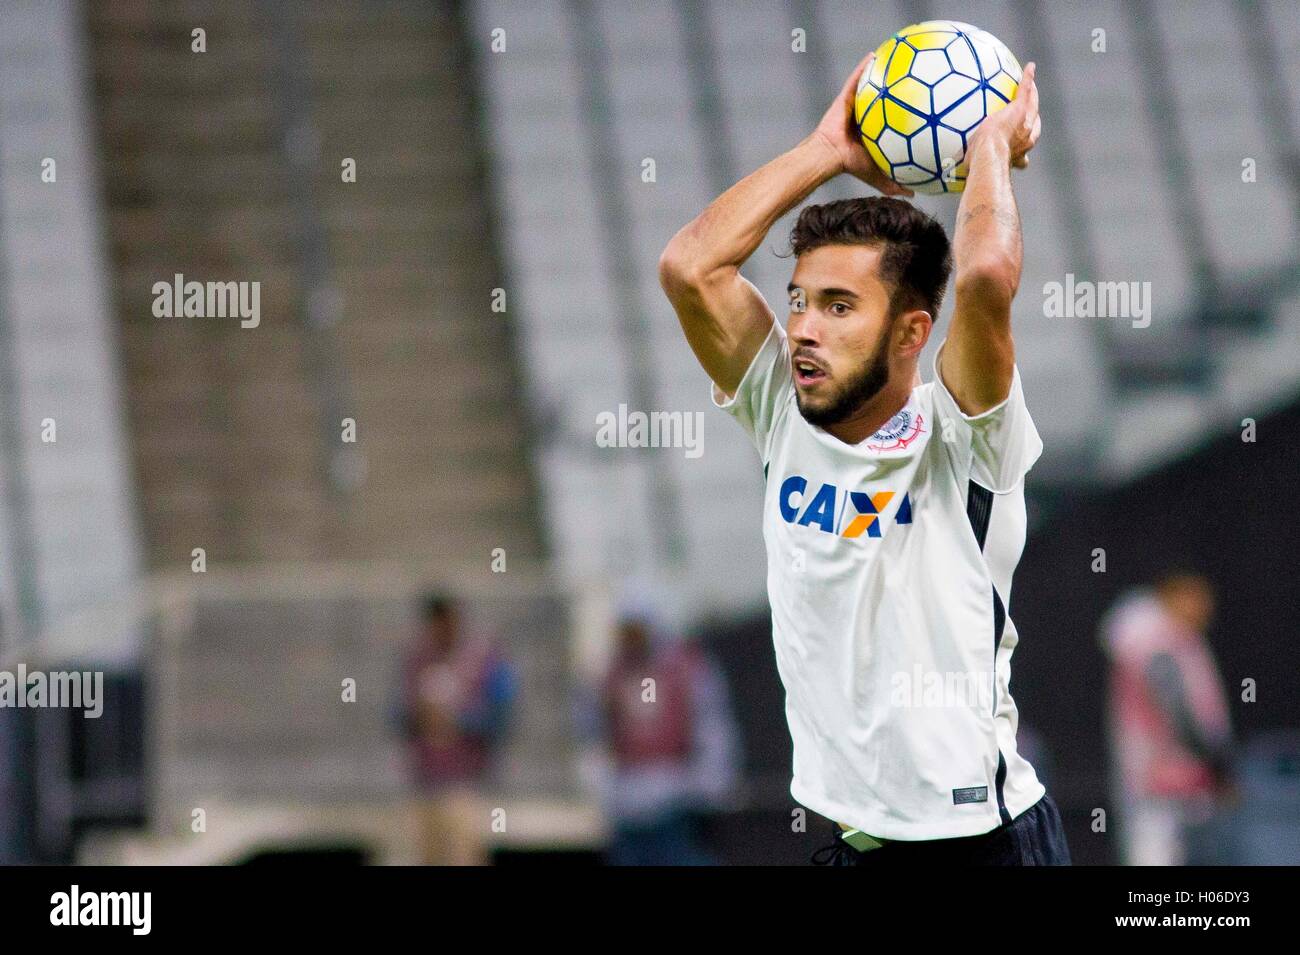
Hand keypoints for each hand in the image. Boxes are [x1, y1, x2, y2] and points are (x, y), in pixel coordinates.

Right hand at [814, 53, 913, 196]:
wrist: (828, 157)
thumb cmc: (850, 165)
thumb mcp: (878, 174)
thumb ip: (895, 183)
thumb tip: (914, 194)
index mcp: (872, 130)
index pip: (890, 117)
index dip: (902, 108)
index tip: (919, 100)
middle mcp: (864, 115)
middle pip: (881, 97)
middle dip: (894, 85)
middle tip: (911, 72)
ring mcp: (853, 105)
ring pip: (868, 85)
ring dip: (879, 70)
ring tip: (895, 55)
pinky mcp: (843, 98)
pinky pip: (855, 79)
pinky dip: (864, 67)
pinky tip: (875, 55)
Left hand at [967, 61, 1040, 169]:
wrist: (988, 155)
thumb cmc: (980, 164)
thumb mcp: (977, 166)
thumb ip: (973, 164)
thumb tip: (961, 170)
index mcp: (1018, 154)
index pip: (1024, 147)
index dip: (1023, 140)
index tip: (1019, 137)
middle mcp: (1028, 139)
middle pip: (1034, 125)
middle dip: (1032, 118)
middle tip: (1029, 110)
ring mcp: (1026, 123)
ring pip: (1033, 105)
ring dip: (1033, 95)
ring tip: (1031, 85)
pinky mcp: (1021, 109)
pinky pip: (1027, 90)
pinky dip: (1029, 78)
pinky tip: (1029, 67)